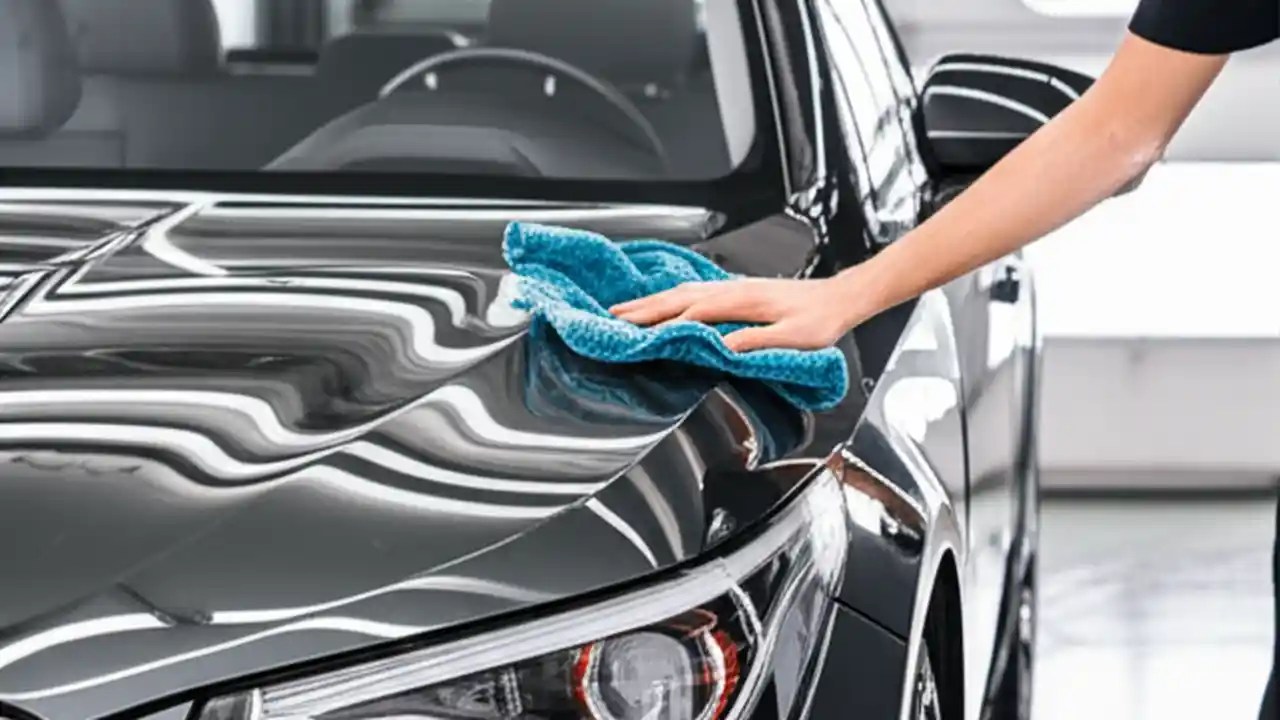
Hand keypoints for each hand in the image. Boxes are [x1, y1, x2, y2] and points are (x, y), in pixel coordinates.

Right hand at [609, 275, 863, 351]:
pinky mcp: (739, 291)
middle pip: (680, 297)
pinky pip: (696, 291)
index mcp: (743, 302)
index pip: (692, 311)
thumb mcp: (793, 337)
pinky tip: (666, 300)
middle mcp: (734, 290)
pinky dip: (673, 296)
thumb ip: (757, 341)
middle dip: (645, 307)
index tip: (635, 329)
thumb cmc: (819, 320)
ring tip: (629, 309)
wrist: (838, 298)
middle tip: (615, 316)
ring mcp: (735, 288)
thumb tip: (724, 348)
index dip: (661, 321)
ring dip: (655, 300)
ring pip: (685, 292)